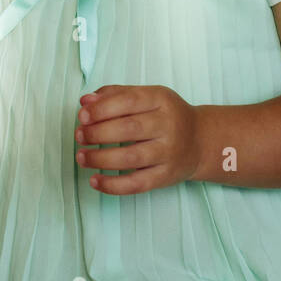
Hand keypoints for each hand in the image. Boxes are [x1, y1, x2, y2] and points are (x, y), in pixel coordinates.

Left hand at [74, 84, 201, 194]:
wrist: (201, 141)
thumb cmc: (166, 115)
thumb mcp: (147, 96)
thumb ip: (116, 95)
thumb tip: (85, 102)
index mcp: (161, 99)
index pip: (128, 101)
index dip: (101, 109)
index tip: (81, 116)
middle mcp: (168, 125)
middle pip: (128, 129)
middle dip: (97, 133)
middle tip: (79, 136)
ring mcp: (169, 152)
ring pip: (131, 158)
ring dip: (100, 158)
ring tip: (81, 157)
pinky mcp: (166, 176)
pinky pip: (137, 184)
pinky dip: (113, 185)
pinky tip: (94, 180)